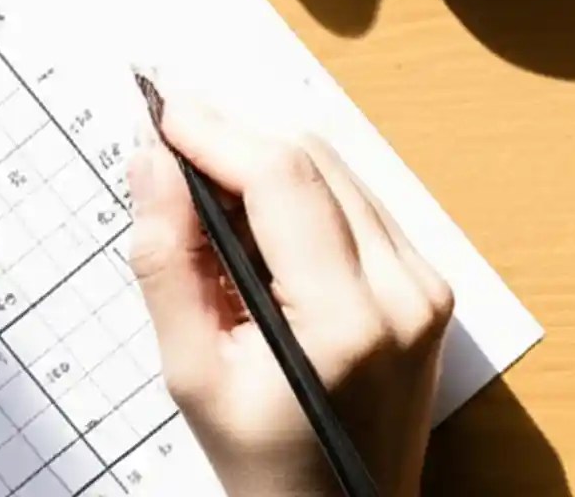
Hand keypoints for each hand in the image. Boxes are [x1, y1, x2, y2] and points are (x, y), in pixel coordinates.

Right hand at [128, 91, 454, 496]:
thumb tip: (150, 164)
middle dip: (230, 140)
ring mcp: (424, 283)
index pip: (281, 179)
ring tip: (200, 196)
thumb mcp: (191, 374)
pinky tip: (252, 225)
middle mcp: (403, 289)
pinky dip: (294, 192)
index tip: (157, 112)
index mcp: (346, 320)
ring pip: (334, 169)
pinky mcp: (424, 281)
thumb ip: (168, 262)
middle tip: (165, 153)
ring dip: (260, 162)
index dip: (212, 131)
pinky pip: (354, 199)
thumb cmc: (265, 462)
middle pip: (311, 159)